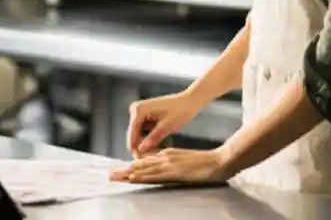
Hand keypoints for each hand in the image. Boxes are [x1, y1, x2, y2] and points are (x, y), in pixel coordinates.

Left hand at [109, 148, 232, 184]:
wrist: (219, 161)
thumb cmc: (206, 163)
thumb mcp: (185, 160)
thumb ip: (172, 162)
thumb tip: (161, 167)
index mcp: (168, 154)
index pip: (146, 162)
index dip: (132, 167)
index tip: (121, 171)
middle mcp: (165, 157)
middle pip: (141, 165)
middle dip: (125, 171)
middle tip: (110, 175)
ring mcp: (168, 163)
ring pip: (144, 169)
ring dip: (128, 173)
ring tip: (115, 176)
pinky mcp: (173, 170)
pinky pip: (154, 173)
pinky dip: (142, 174)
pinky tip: (133, 176)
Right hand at [126, 91, 200, 157]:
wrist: (189, 101)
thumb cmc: (180, 111)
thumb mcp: (167, 126)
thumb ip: (152, 138)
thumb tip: (140, 150)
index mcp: (139, 110)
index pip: (132, 133)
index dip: (136, 148)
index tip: (141, 161)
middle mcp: (136, 109)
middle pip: (134, 134)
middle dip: (142, 146)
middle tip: (153, 157)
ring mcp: (139, 111)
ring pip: (139, 134)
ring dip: (147, 143)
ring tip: (159, 150)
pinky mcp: (144, 115)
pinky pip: (144, 130)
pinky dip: (151, 138)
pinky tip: (161, 142)